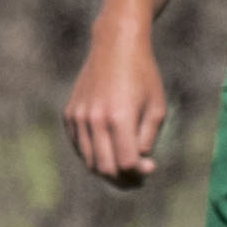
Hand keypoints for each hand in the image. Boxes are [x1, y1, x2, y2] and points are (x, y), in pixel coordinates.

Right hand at [63, 19, 165, 187]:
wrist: (116, 46)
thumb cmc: (143, 76)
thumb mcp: (157, 107)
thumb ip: (148, 139)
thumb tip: (139, 166)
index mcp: (119, 118)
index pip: (126, 163)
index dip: (139, 173)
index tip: (150, 169)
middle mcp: (94, 119)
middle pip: (104, 168)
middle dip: (123, 180)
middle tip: (137, 180)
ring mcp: (78, 117)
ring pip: (89, 161)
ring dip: (107, 171)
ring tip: (125, 168)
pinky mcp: (69, 114)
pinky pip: (80, 146)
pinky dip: (93, 155)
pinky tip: (109, 151)